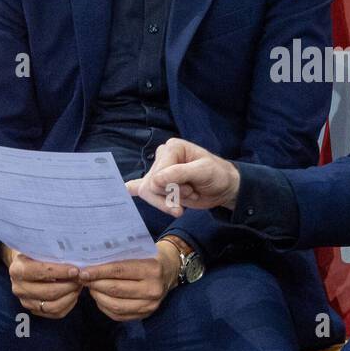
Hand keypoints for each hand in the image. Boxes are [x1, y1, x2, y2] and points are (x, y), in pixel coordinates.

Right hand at [5, 246, 82, 318]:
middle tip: (81, 278)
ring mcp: (25, 301)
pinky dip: (68, 304)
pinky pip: (56, 313)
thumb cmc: (36, 254)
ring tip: (78, 285)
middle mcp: (19, 288)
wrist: (25, 264)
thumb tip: (74, 256)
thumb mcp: (40, 248)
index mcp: (18, 269)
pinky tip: (73, 294)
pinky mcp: (34, 310)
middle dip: (69, 285)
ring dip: (70, 296)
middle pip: (48, 292)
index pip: (40, 272)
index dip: (60, 271)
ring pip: (52, 306)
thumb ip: (53, 253)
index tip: (76, 270)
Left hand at [77, 254, 176, 320]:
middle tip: (83, 279)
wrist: (171, 270)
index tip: (83, 272)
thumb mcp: (140, 251)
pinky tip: (99, 298)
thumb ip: (120, 258)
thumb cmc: (151, 257)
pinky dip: (105, 307)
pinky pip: (119, 315)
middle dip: (95, 284)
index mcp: (152, 269)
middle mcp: (153, 289)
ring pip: (115, 305)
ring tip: (91, 288)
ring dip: (98, 297)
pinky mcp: (146, 315)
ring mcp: (150, 305)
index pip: (119, 271)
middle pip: (116, 289)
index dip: (99, 272)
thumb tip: (92, 265)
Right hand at [124, 137, 240, 216]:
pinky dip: (132, 190)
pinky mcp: (159, 185)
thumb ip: (180, 174)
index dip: (172, 187)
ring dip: (169, 201)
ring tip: (187, 195)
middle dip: (171, 196)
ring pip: (148, 193)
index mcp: (172, 148)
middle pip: (151, 185)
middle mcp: (162, 157)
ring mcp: (160, 172)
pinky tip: (126, 191)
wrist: (223, 187)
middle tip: (191, 193)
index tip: (191, 189)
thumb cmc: (217, 175)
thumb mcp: (204, 172)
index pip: (158, 175)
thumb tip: (155, 181)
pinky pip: (139, 187)